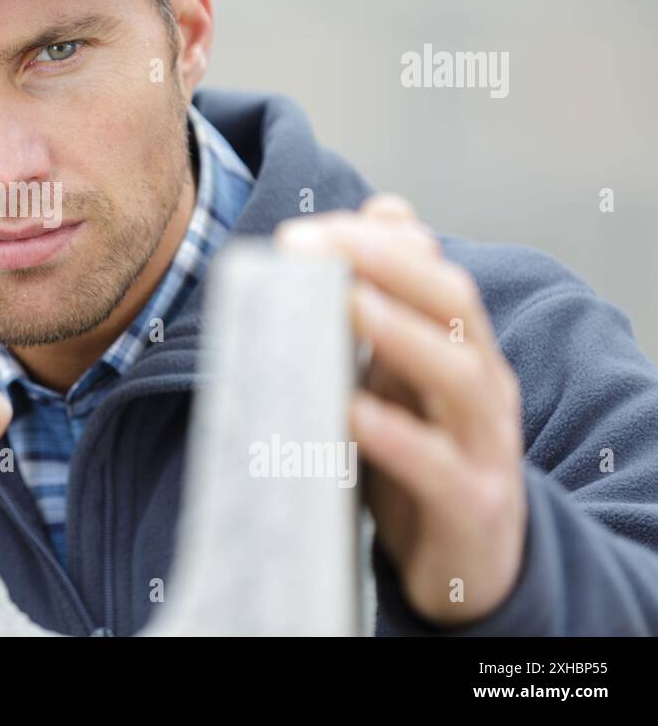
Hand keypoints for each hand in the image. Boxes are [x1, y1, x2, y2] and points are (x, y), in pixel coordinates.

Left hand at [274, 194, 526, 625]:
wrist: (472, 568)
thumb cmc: (423, 462)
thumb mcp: (401, 384)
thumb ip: (383, 316)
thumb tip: (368, 225)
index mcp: (462, 350)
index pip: (433, 273)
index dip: (378, 243)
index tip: (307, 229)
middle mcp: (483, 386)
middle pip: (453, 305)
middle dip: (387, 264)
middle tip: (316, 243)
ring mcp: (485, 446)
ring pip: (460, 376)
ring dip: (401, 334)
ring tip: (346, 303)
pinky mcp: (472, 506)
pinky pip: (439, 466)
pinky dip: (398, 436)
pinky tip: (351, 413)